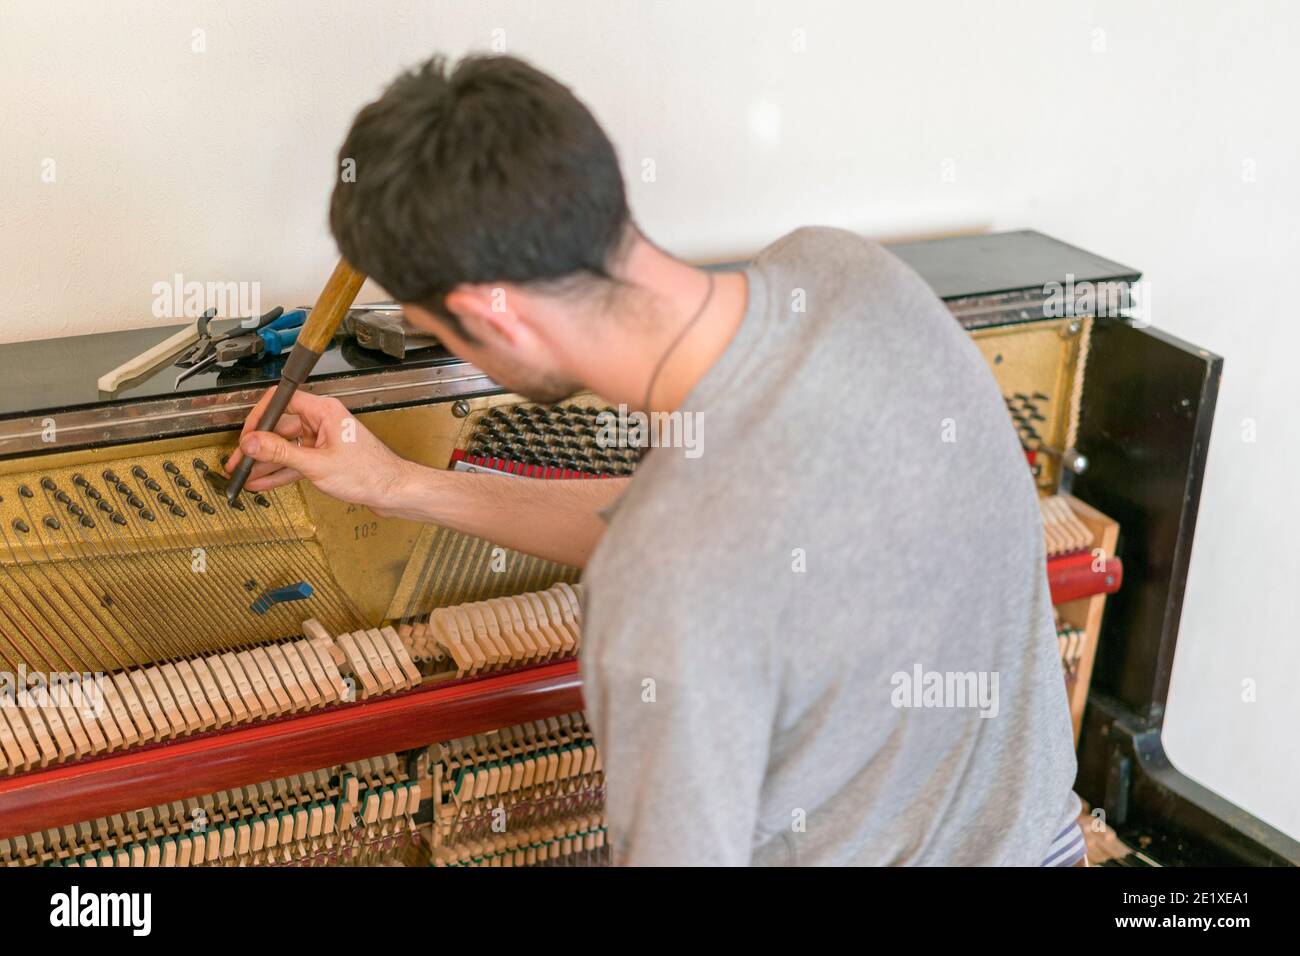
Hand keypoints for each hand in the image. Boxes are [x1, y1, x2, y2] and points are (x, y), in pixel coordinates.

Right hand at [225, 388, 412, 514]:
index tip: (246, 435)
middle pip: (281, 427)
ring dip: (266, 462)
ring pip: (287, 447)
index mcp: (324, 411)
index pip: (282, 401)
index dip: (260, 417)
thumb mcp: (317, 464)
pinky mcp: (325, 457)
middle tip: (239, 460)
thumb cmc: (370, 473)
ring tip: (245, 474)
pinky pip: (296, 461)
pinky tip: (263, 481)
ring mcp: (324, 440)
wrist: (393, 492)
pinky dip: (281, 471)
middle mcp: (323, 421)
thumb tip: (252, 442)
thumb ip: (281, 453)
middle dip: (258, 446)